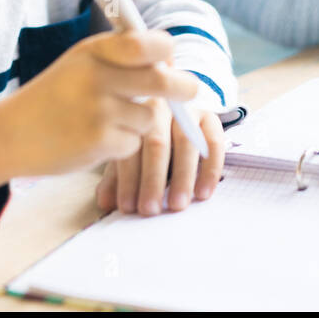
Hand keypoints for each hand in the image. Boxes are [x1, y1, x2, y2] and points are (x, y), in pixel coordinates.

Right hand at [0, 30, 198, 181]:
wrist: (9, 134)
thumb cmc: (55, 96)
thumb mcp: (81, 64)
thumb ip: (121, 59)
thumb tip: (171, 64)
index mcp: (94, 51)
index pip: (147, 44)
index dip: (165, 52)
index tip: (168, 60)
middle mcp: (97, 77)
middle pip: (162, 81)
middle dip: (184, 87)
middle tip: (189, 90)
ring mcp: (98, 111)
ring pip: (150, 117)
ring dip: (141, 122)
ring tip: (111, 121)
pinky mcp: (98, 142)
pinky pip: (134, 143)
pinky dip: (123, 145)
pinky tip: (97, 140)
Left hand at [96, 93, 225, 215]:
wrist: (179, 113)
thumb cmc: (148, 140)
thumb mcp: (130, 155)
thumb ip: (117, 178)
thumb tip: (104, 202)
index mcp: (132, 116)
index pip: (130, 148)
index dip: (127, 180)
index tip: (127, 207)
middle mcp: (159, 108)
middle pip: (156, 144)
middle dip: (152, 180)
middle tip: (150, 209)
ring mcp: (187, 111)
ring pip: (186, 143)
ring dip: (182, 177)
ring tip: (176, 204)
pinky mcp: (211, 117)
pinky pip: (214, 143)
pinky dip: (210, 170)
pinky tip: (203, 193)